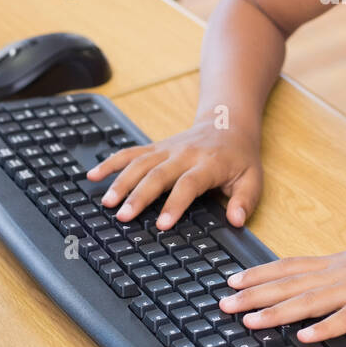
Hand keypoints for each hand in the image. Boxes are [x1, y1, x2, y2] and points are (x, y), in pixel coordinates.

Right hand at [86, 117, 262, 230]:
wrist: (228, 122)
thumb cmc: (240, 157)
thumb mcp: (253, 179)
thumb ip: (245, 201)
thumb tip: (236, 220)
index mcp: (209, 164)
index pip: (189, 184)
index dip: (175, 204)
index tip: (161, 224)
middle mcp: (185, 154)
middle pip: (158, 174)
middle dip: (139, 195)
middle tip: (123, 217)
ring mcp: (167, 148)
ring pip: (140, 163)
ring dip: (121, 181)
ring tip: (107, 203)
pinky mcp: (156, 146)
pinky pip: (130, 153)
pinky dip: (110, 163)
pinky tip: (92, 175)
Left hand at [218, 219, 345, 344]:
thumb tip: (329, 282)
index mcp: (341, 262)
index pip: (291, 265)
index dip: (260, 273)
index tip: (233, 278)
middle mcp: (343, 272)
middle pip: (290, 283)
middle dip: (254, 294)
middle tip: (224, 302)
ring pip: (310, 300)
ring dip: (277, 311)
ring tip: (250, 321)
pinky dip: (325, 328)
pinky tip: (306, 336)